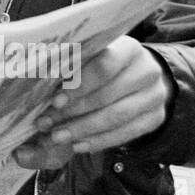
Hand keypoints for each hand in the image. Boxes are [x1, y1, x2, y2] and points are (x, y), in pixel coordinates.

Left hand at [13, 36, 173, 170]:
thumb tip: (38, 80)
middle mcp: (147, 71)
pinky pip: (126, 134)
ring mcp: (155, 96)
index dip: (80, 84)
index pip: (105, 65)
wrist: (140, 78)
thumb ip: (70, 65)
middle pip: (108, 95)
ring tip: (57, 137)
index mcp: (129, 48)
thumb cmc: (103, 65)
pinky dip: (99, 141)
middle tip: (46, 122)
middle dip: (73, 111)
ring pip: (116, 117)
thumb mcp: (90, 57)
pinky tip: (77, 145)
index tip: (55, 99)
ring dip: (82, 129)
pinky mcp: (155, 118)